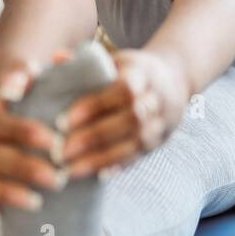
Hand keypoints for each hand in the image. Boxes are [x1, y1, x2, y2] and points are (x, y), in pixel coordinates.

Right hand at [0, 60, 63, 211]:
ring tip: (37, 201)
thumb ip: (53, 70)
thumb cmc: (36, 95)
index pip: (4, 114)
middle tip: (58, 176)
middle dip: (25, 164)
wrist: (13, 107)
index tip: (41, 132)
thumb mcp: (44, 80)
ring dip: (8, 189)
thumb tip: (64, 57)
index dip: (20, 125)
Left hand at [57, 48, 189, 177]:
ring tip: (70, 170)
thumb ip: (86, 61)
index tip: (63, 121)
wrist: (175, 80)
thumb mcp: (116, 59)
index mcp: (143, 73)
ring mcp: (160, 122)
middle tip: (61, 151)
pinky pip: (139, 157)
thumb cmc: (133, 70)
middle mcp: (156, 99)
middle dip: (94, 137)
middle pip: (129, 120)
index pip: (122, 90)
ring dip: (101, 158)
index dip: (95, 106)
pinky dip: (117, 167)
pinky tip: (95, 176)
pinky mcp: (159, 141)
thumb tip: (58, 58)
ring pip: (135, 143)